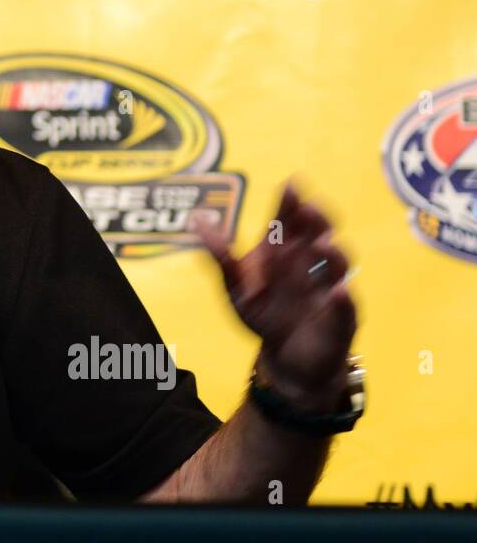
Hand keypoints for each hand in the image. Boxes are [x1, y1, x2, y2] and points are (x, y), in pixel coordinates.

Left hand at [194, 181, 356, 410]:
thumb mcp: (236, 287)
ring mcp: (328, 288)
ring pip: (338, 266)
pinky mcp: (341, 318)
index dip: (292, 203)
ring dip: (332, 254)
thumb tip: (197, 221)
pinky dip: (343, 300)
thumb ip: (221, 256)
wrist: (284, 358)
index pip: (291, 221)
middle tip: (307, 208)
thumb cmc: (264, 314)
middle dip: (317, 220)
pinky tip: (337, 292)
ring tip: (320, 245)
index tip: (291, 185)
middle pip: (320, 233)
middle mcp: (311, 263)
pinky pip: (345, 308)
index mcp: (286, 251)